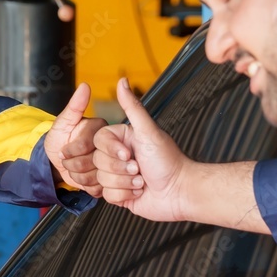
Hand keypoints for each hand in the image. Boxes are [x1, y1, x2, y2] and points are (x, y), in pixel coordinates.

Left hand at [44, 83, 106, 197]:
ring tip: (72, 169)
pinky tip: (81, 179)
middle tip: (66, 162)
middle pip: (93, 162)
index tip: (64, 153)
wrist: (57, 163)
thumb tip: (85, 86)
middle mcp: (111, 146)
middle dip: (75, 165)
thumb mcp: (62, 124)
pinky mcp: (110, 180)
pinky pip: (100, 188)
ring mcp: (112, 164)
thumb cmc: (59, 140)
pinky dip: (86, 186)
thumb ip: (74, 106)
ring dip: (79, 177)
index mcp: (101, 129)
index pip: (87, 143)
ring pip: (97, 177)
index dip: (72, 151)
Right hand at [93, 78, 190, 221]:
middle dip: (120, 168)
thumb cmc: (167, 161)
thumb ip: (132, 107)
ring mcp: (116, 175)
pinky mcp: (118, 194)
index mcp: (121, 139)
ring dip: (124, 182)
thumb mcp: (148, 131)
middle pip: (97, 161)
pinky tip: (138, 192)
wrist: (179, 192)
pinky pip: (106, 195)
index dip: (112, 150)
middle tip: (139, 168)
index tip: (129, 154)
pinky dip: (124, 195)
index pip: (97, 141)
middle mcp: (117, 156)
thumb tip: (122, 81)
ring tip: (141, 180)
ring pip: (100, 179)